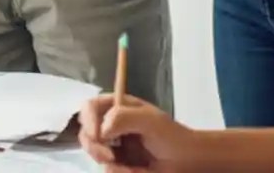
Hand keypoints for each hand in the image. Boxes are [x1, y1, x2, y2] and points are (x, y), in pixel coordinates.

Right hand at [78, 95, 197, 171]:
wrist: (188, 162)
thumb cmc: (172, 137)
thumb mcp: (150, 121)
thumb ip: (124, 118)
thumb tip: (102, 130)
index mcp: (117, 106)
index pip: (89, 107)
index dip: (88, 120)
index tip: (97, 136)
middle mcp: (110, 123)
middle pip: (85, 131)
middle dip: (94, 147)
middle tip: (109, 157)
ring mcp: (112, 144)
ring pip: (93, 153)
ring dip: (108, 163)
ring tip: (129, 168)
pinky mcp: (117, 163)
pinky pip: (108, 169)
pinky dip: (118, 172)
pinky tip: (135, 172)